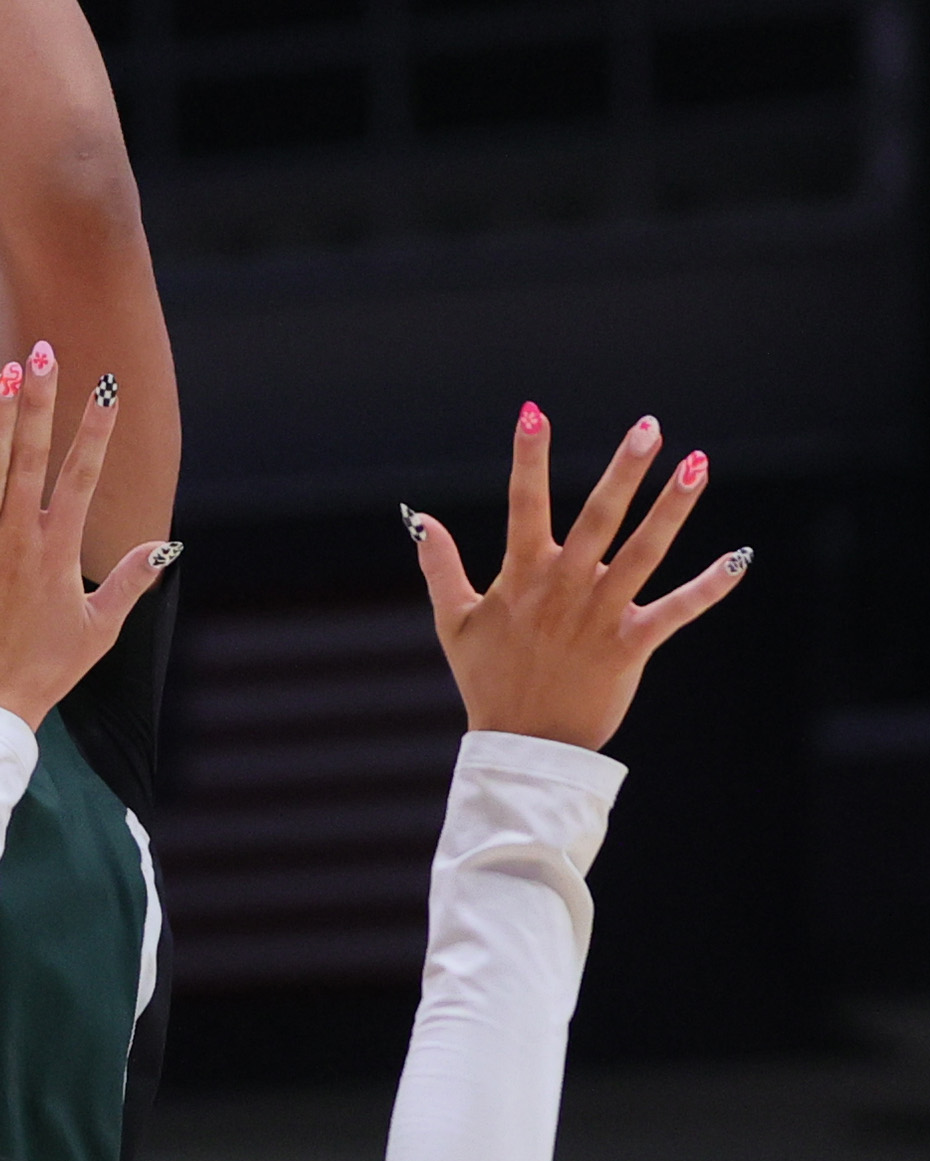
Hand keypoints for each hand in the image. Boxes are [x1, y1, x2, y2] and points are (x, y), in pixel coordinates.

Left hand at [0, 344, 176, 727]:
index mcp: (60, 553)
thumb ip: (129, 583)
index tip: (108, 387)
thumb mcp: (97, 631)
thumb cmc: (42, 671)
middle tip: (47, 353)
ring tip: (9, 371)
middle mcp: (20, 541)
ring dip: (0, 418)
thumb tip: (165, 547)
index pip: (82, 478)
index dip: (96, 430)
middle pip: (34, 458)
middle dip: (42, 402)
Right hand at [406, 405, 750, 751]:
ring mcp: (600, 616)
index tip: (534, 412)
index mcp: (522, 578)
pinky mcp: (631, 646)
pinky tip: (738, 558)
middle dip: (624, 471)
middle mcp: (565, 589)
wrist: (523, 748)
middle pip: (599, 519)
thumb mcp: (455, 623)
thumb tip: (421, 519)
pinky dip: (708, 588)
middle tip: (650, 428)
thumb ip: (441, 568)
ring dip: (672, 508)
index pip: (522, 505)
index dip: (527, 458)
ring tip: (697, 464)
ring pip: (643, 552)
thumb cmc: (488, 681)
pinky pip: (676, 612)